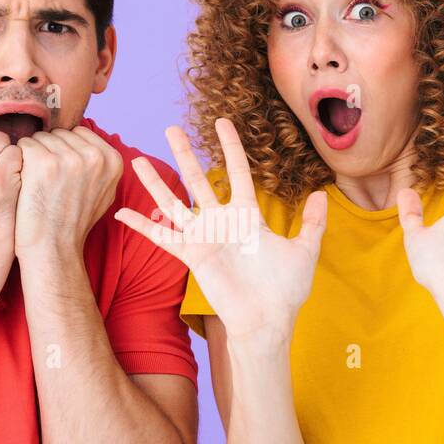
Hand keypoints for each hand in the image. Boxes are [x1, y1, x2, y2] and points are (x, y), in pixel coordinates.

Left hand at [14, 126, 122, 260]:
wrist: (53, 250)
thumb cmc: (72, 223)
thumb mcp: (102, 193)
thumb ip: (100, 166)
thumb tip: (90, 143)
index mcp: (113, 160)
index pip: (78, 133)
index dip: (65, 153)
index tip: (64, 178)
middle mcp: (94, 156)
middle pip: (59, 134)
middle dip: (50, 152)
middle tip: (50, 185)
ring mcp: (69, 159)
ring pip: (40, 138)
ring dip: (33, 157)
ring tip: (39, 186)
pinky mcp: (43, 163)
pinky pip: (23, 145)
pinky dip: (20, 162)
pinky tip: (26, 183)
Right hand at [114, 117, 326, 345]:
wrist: (267, 320)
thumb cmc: (286, 290)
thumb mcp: (304, 250)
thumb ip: (312, 223)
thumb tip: (323, 194)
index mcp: (248, 217)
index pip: (237, 172)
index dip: (230, 147)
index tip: (222, 122)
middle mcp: (222, 223)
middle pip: (198, 180)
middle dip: (185, 154)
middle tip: (172, 128)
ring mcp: (204, 239)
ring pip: (174, 203)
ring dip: (156, 182)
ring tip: (137, 160)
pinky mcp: (192, 256)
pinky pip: (162, 238)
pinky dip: (141, 226)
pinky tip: (120, 214)